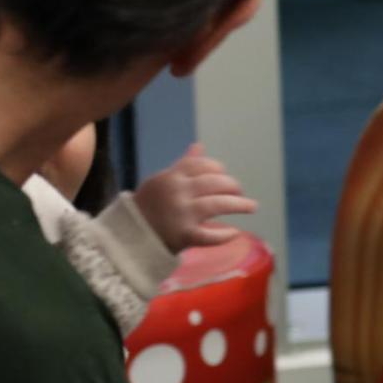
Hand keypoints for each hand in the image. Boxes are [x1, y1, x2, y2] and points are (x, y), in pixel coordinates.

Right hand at [134, 144, 257, 251]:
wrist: (130, 237)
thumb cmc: (150, 207)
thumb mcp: (162, 181)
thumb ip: (183, 165)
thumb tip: (199, 146)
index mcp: (171, 177)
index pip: (202, 165)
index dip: (218, 169)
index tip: (225, 176)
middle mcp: (177, 192)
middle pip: (214, 182)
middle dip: (232, 185)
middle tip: (240, 192)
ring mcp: (182, 214)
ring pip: (217, 205)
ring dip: (239, 204)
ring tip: (252, 206)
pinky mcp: (185, 236)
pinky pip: (210, 235)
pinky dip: (224, 235)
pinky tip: (235, 232)